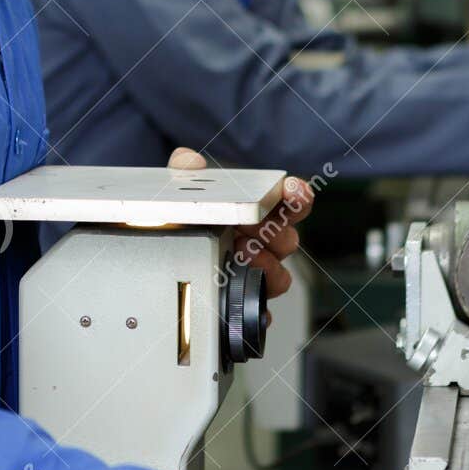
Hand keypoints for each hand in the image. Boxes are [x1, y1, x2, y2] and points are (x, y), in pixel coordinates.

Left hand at [167, 148, 314, 296]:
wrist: (170, 250)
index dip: (298, 197)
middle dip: (272, 233)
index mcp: (260, 212)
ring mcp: (258, 272)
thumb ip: (185, 171)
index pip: (293, 203)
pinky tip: (246, 304)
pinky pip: (261, 308)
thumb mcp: (182, 189)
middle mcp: (265, 243)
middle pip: (288, 241)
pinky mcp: (246, 298)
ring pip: (280, 276)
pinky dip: (257, 308)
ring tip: (239, 256)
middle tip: (251, 226)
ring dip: (264, 267)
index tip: (293, 191)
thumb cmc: (189, 218)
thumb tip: (188, 160)